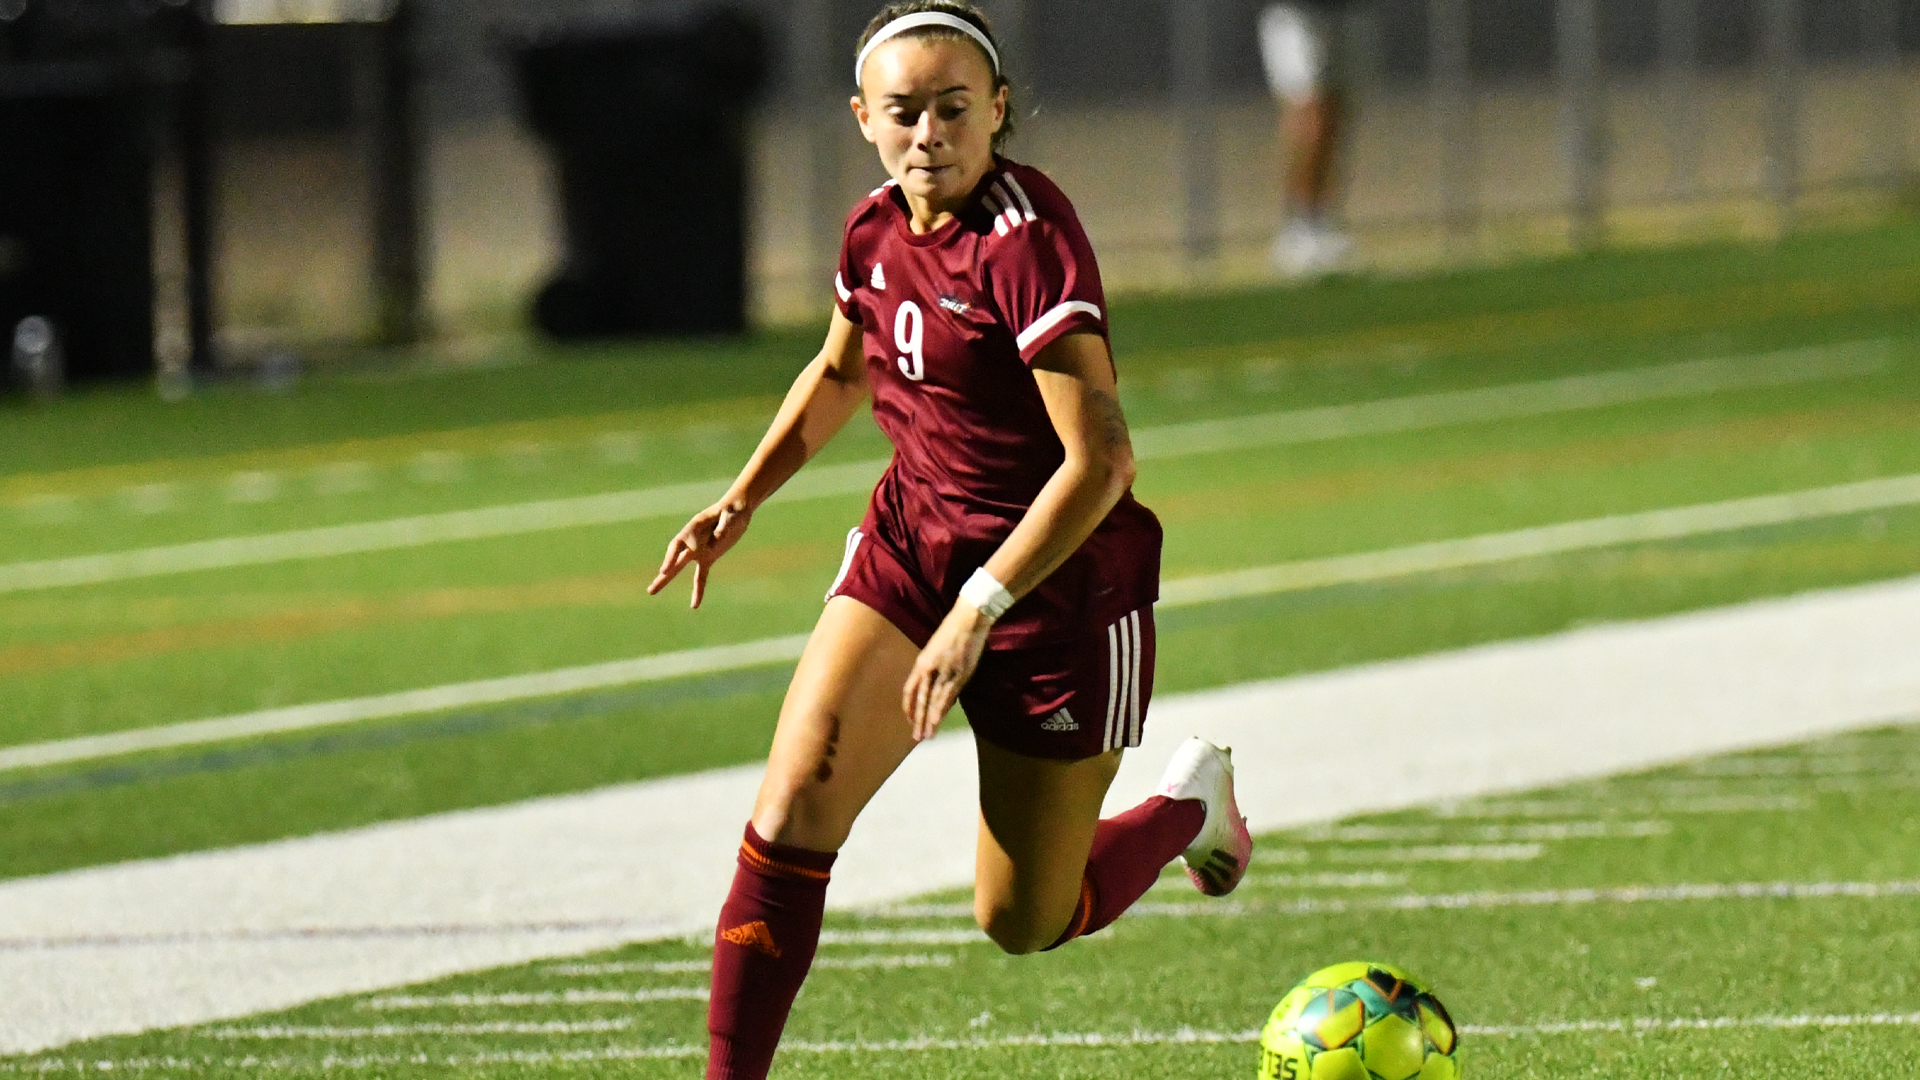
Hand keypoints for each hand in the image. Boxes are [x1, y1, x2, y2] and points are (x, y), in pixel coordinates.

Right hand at [648, 499, 752, 608]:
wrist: (736, 510)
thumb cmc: (733, 510)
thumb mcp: (731, 515)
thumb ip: (724, 525)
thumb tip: (718, 539)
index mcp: (694, 528)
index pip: (678, 544)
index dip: (671, 557)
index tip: (665, 570)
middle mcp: (692, 541)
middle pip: (674, 558)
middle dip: (664, 573)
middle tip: (651, 590)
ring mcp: (699, 550)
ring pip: (680, 568)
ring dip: (667, 579)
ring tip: (651, 591)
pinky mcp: (708, 557)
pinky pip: (701, 576)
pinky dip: (698, 590)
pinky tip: (694, 605)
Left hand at [902, 601, 993, 740]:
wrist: (969, 619)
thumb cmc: (953, 631)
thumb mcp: (936, 649)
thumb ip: (932, 666)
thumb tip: (934, 684)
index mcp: (921, 662)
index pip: (910, 690)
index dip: (909, 707)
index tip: (910, 720)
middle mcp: (929, 669)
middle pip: (920, 700)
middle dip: (918, 720)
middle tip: (916, 737)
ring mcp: (944, 672)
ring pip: (933, 701)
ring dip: (930, 720)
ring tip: (927, 736)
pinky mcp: (959, 674)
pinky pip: (948, 696)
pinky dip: (941, 710)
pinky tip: (937, 721)